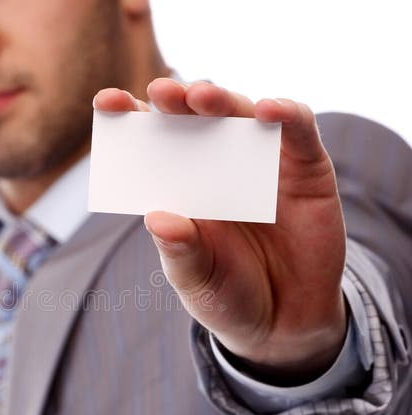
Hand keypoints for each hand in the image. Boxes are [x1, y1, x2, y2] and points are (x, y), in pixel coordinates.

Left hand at [93, 78, 347, 382]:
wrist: (286, 322)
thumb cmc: (229, 294)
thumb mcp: (197, 280)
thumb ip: (181, 251)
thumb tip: (156, 220)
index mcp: (180, 183)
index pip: (151, 141)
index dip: (130, 117)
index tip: (107, 103)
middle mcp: (218, 162)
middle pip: (194, 116)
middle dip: (176, 99)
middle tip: (162, 92)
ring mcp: (262, 159)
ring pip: (241, 113)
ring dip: (222, 99)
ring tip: (203, 98)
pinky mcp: (307, 165)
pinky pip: (298, 129)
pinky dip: (286, 113)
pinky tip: (269, 110)